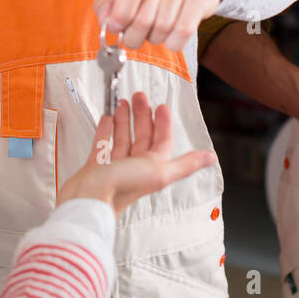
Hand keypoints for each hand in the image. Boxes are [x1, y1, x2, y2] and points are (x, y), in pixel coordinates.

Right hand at [57, 91, 215, 215]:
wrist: (88, 200)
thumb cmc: (122, 187)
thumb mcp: (160, 171)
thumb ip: (185, 164)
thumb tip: (210, 158)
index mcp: (151, 168)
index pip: (161, 141)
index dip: (163, 123)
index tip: (161, 106)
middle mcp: (134, 168)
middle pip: (142, 137)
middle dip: (142, 115)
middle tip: (139, 96)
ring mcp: (114, 167)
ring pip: (122, 139)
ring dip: (124, 120)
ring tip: (123, 103)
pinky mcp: (95, 167)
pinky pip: (102, 144)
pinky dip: (105, 130)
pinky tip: (107, 118)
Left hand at [92, 0, 222, 51]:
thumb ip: (107, 4)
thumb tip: (105, 20)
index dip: (120, 14)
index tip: (117, 27)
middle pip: (143, 18)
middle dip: (135, 37)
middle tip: (135, 36)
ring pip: (163, 28)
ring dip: (155, 39)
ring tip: (155, 31)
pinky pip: (183, 31)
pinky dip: (173, 42)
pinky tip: (171, 36)